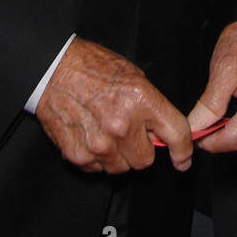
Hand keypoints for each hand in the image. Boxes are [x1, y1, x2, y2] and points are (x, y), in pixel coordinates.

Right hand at [35, 37, 191, 173]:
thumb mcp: (133, 76)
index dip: (183, 150)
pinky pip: (98, 168)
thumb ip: (150, 106)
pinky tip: (90, 135)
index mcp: (140, 100)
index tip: (183, 159)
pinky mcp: (79, 155)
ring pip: (121, 168)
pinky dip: (97, 157)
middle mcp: (122, 124)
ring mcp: (99, 143)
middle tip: (129, 132)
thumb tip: (161, 130)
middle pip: (145, 160)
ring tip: (105, 130)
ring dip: (118, 155)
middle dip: (140, 149)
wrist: (53, 70)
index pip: (175, 133)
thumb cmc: (92, 68)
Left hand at [187, 20, 236, 153]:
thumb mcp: (222, 70)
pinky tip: (230, 112)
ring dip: (229, 132)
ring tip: (215, 114)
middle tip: (201, 124)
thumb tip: (195, 128)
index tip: (195, 136)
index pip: (234, 139)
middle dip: (218, 137)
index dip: (211, 142)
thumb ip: (209, 105)